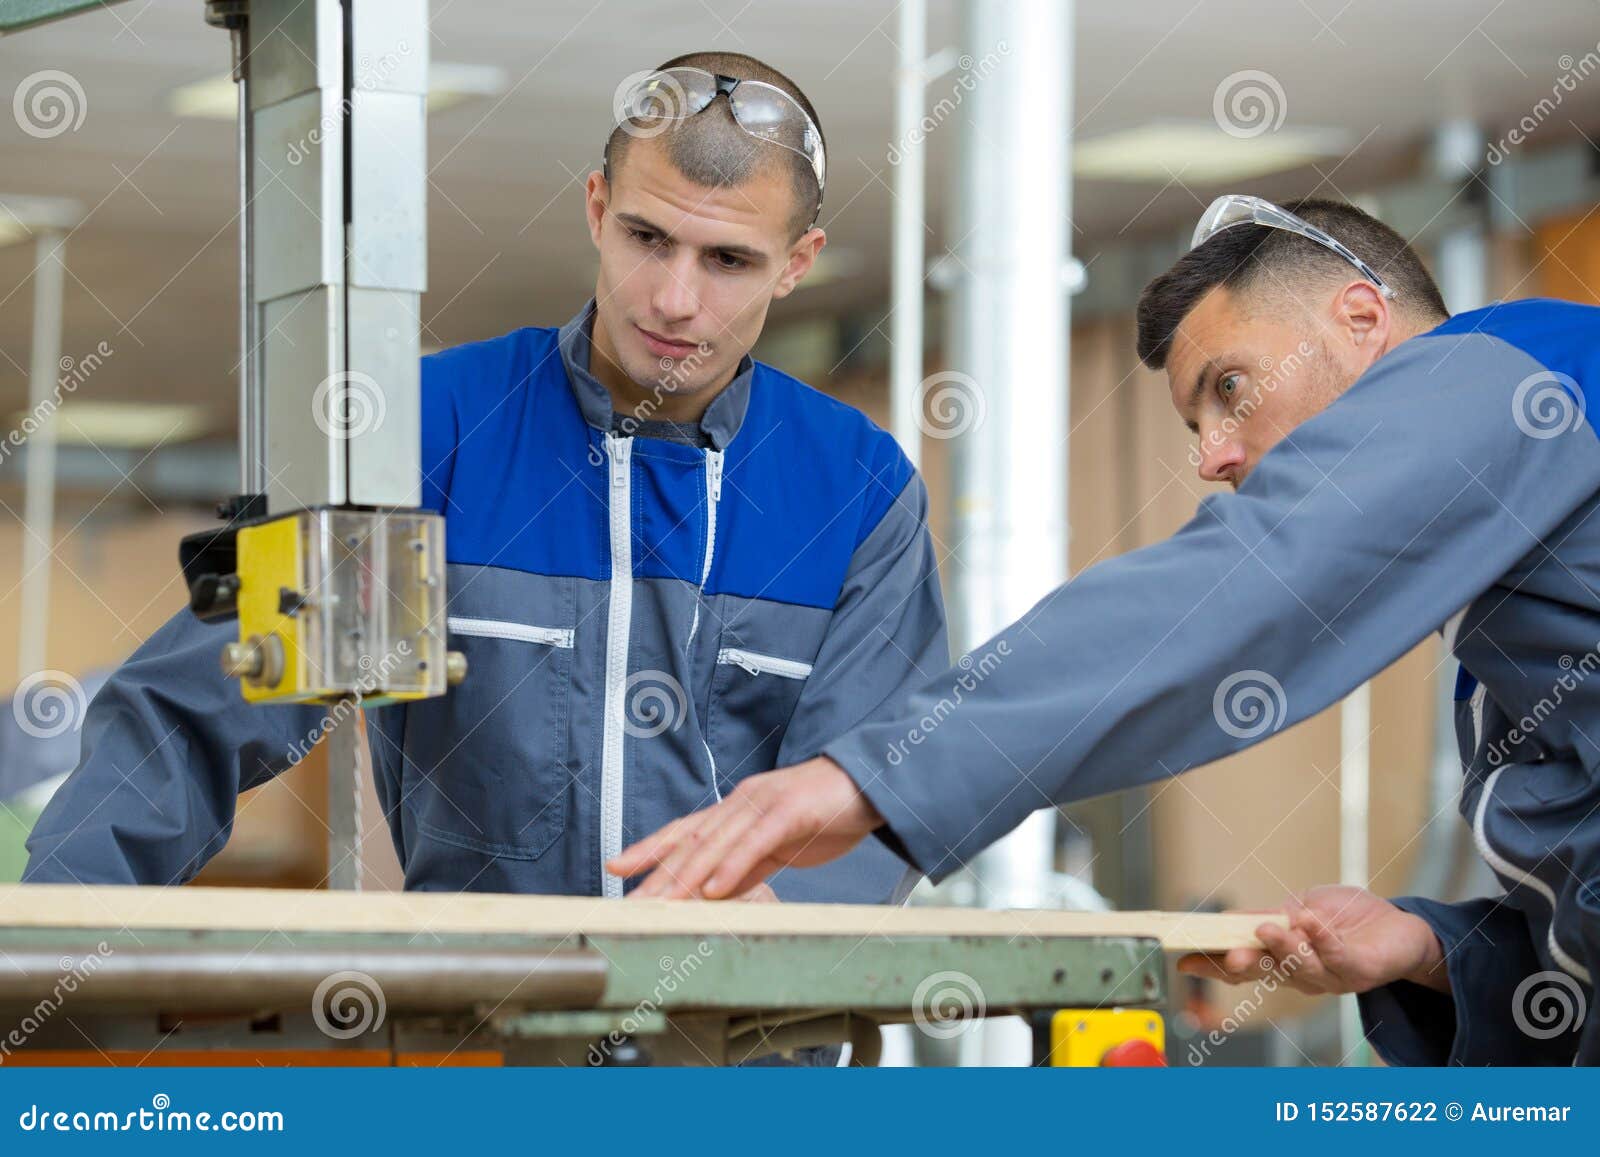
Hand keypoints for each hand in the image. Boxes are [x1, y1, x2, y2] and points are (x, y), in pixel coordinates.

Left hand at [608, 756, 883, 898]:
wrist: (871, 782)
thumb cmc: (825, 813)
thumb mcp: (777, 846)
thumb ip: (746, 868)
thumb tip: (713, 897)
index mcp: (736, 810)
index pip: (683, 830)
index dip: (648, 848)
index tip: (616, 869)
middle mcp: (742, 803)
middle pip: (691, 841)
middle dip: (656, 874)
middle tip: (630, 903)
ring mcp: (764, 804)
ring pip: (716, 842)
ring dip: (685, 876)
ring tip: (659, 903)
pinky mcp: (791, 812)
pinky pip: (755, 841)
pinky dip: (733, 866)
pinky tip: (714, 888)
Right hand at [1177, 885, 1447, 995]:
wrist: (1399, 927)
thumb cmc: (1347, 918)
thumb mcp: (1301, 908)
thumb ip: (1274, 917)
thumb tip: (1237, 920)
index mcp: (1279, 960)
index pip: (1239, 965)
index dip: (1211, 964)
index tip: (1183, 959)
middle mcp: (1299, 975)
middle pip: (1263, 972)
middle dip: (1242, 965)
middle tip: (1228, 956)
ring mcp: (1328, 976)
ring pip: (1298, 967)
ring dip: (1282, 948)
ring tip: (1268, 929)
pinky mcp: (1357, 970)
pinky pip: (1335, 955)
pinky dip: (1320, 937)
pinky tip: (1310, 921)